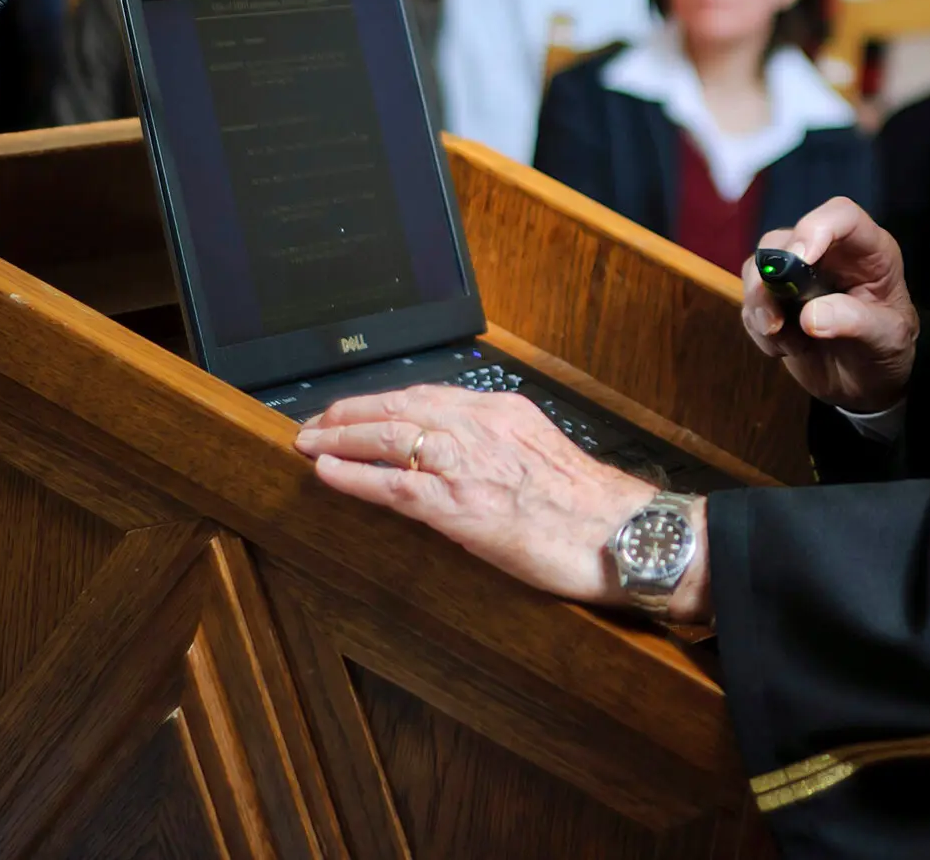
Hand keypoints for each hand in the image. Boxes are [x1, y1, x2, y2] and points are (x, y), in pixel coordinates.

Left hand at [292, 386, 711, 622]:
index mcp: (505, 413)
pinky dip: (354, 475)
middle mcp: (483, 427)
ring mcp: (470, 464)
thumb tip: (466, 460)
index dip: (383, 401)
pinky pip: (394, 483)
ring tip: (308, 443)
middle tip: (314, 424)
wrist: (621, 534)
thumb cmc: (591, 507)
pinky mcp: (461, 505)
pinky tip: (328, 473)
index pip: (428, 394)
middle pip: (400, 405)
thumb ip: (502, 448)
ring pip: (390, 435)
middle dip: (350, 413)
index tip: (355, 409)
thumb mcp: (544, 456)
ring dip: (341, 438)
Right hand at [741, 197, 918, 412]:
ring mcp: (798, 276)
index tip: (801, 258)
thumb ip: (855, 322)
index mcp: (868, 251)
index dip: (817, 227)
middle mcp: (829, 255)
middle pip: (785, 240)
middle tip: (776, 318)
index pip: (842, 216)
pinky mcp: (776, 300)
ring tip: (787, 343)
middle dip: (772, 276)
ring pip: (758, 267)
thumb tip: (809, 317)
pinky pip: (751, 302)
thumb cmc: (887, 352)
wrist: (867, 385)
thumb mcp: (886, 339)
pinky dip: (759, 327)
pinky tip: (784, 349)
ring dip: (761, 306)